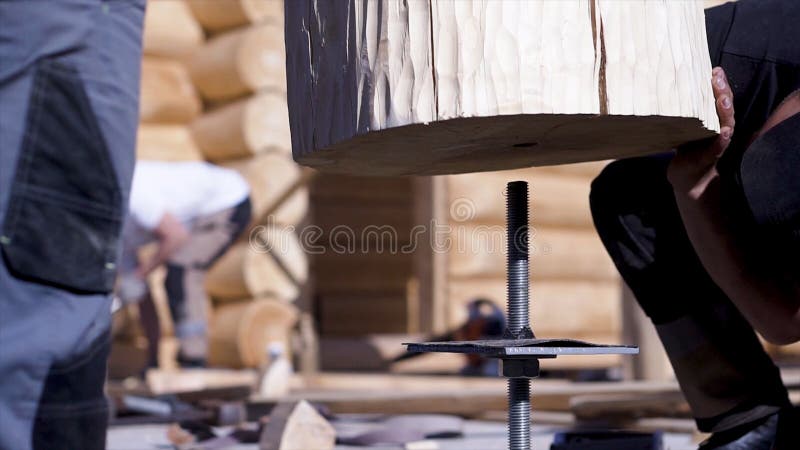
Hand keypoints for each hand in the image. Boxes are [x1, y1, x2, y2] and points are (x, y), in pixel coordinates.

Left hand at [667, 67, 734, 197]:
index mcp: (712, 120)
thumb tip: (662, 86)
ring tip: (723, 99)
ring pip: (725, 125)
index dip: (720, 84)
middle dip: (723, 92)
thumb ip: (680, 110)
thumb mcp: (682, 126)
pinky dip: (721, 141)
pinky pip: (717, 149)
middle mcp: (719, 130)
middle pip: (725, 108)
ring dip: (725, 112)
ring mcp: (717, 144)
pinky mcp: (708, 159)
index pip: (719, 99)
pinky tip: (724, 133)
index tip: (714, 70)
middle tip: (717, 77)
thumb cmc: (685, 148)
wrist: (686, 178)